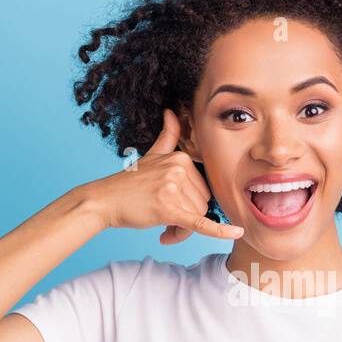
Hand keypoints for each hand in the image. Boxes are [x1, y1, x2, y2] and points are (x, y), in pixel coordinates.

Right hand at [86, 108, 243, 243]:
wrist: (104, 200)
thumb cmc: (129, 182)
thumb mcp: (153, 154)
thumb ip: (168, 135)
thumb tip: (172, 110)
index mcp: (181, 159)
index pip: (203, 189)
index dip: (190, 205)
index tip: (172, 210)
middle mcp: (179, 170)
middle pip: (202, 205)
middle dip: (187, 220)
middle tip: (166, 223)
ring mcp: (173, 188)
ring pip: (196, 218)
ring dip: (181, 231)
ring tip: (163, 229)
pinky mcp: (168, 209)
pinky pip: (200, 223)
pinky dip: (219, 231)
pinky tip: (237, 232)